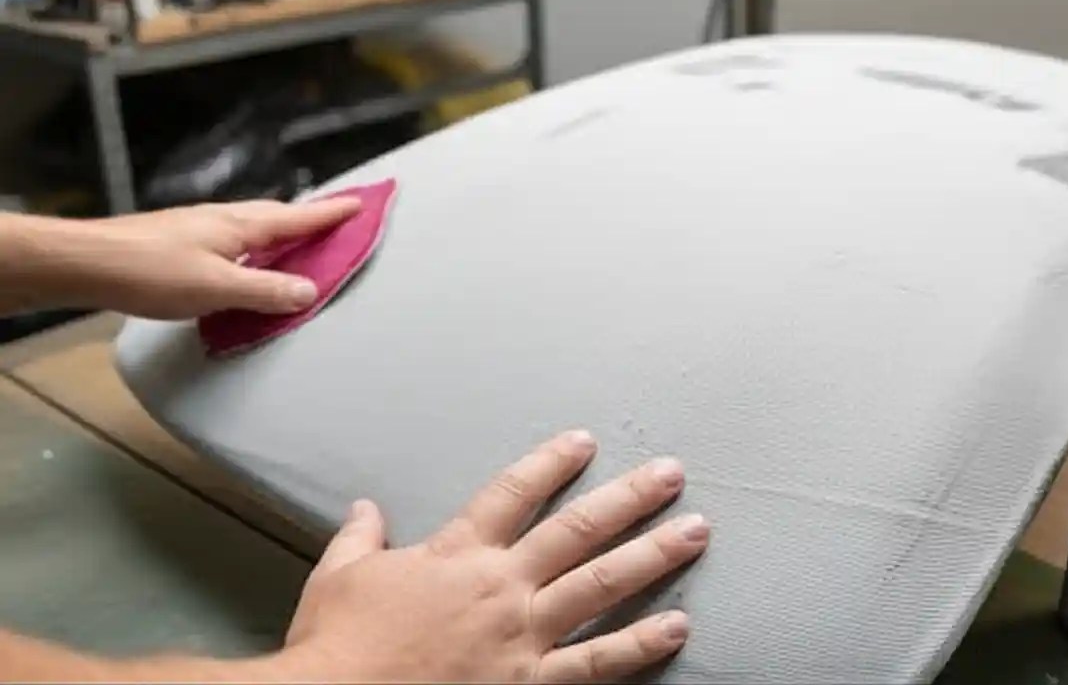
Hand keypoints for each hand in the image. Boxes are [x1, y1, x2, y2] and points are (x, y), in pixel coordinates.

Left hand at [73, 198, 359, 318]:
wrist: (88, 263)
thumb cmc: (151, 271)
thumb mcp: (217, 287)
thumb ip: (266, 290)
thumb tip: (309, 290)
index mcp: (240, 226)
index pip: (297, 217)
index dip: (331, 213)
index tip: (362, 202)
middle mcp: (223, 220)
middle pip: (277, 216)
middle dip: (309, 218)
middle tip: (336, 219)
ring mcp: (201, 229)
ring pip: (254, 228)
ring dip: (282, 233)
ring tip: (299, 244)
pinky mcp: (182, 243)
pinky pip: (235, 242)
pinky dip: (255, 249)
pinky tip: (247, 264)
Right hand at [278, 431, 708, 682]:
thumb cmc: (336, 648)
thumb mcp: (339, 579)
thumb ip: (359, 538)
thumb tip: (365, 509)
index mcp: (457, 554)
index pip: (513, 492)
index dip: (551, 463)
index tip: (584, 442)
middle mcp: (501, 585)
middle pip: (577, 529)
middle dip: (629, 497)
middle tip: (671, 473)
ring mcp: (522, 634)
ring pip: (602, 585)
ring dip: (653, 555)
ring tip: (696, 532)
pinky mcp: (530, 683)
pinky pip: (597, 661)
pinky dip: (639, 644)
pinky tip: (677, 626)